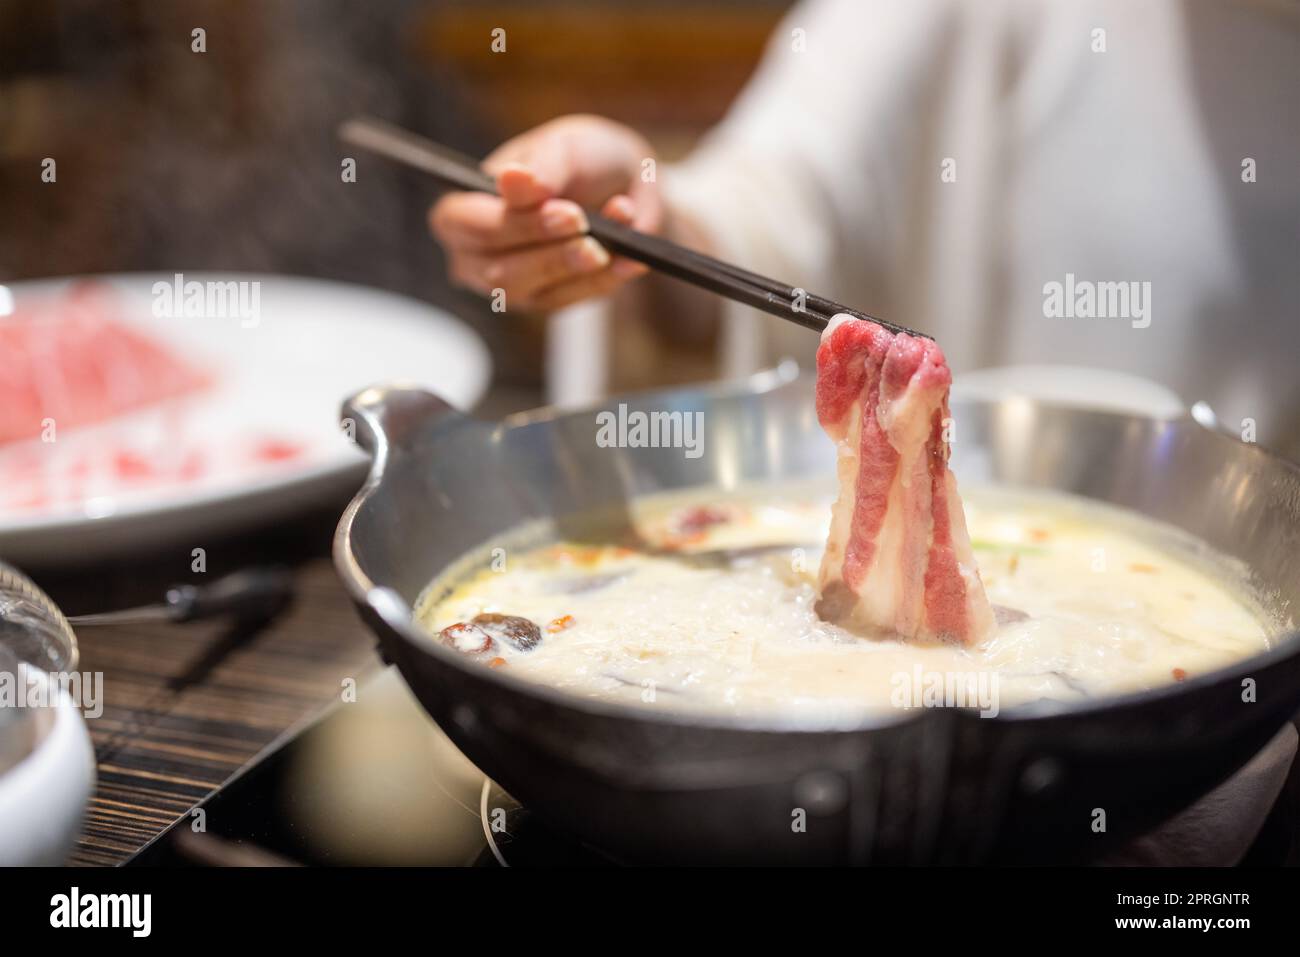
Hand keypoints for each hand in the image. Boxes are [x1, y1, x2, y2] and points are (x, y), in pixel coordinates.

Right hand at [429, 114, 660, 311]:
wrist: (624, 184)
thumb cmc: (579, 158)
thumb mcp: (564, 147)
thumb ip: (541, 167)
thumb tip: (512, 179)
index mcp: (461, 210)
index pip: (464, 225)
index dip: (511, 222)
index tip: (563, 210)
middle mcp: (476, 256)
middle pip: (498, 270)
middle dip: (548, 251)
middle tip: (586, 226)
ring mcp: (512, 286)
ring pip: (535, 294)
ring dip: (576, 268)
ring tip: (611, 244)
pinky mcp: (549, 302)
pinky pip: (573, 300)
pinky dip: (605, 279)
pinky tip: (632, 259)